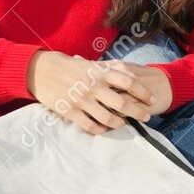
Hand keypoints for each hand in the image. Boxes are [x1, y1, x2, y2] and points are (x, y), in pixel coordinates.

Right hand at [26, 51, 161, 134]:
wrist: (41, 70)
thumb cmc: (69, 66)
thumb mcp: (91, 64)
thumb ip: (109, 69)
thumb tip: (130, 73)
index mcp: (100, 73)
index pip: (129, 82)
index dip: (144, 91)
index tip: (152, 99)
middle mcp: (93, 86)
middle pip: (123, 102)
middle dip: (138, 111)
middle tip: (147, 117)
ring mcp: (81, 100)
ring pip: (108, 118)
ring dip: (120, 123)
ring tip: (124, 124)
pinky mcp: (70, 111)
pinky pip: (89, 125)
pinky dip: (100, 129)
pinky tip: (105, 129)